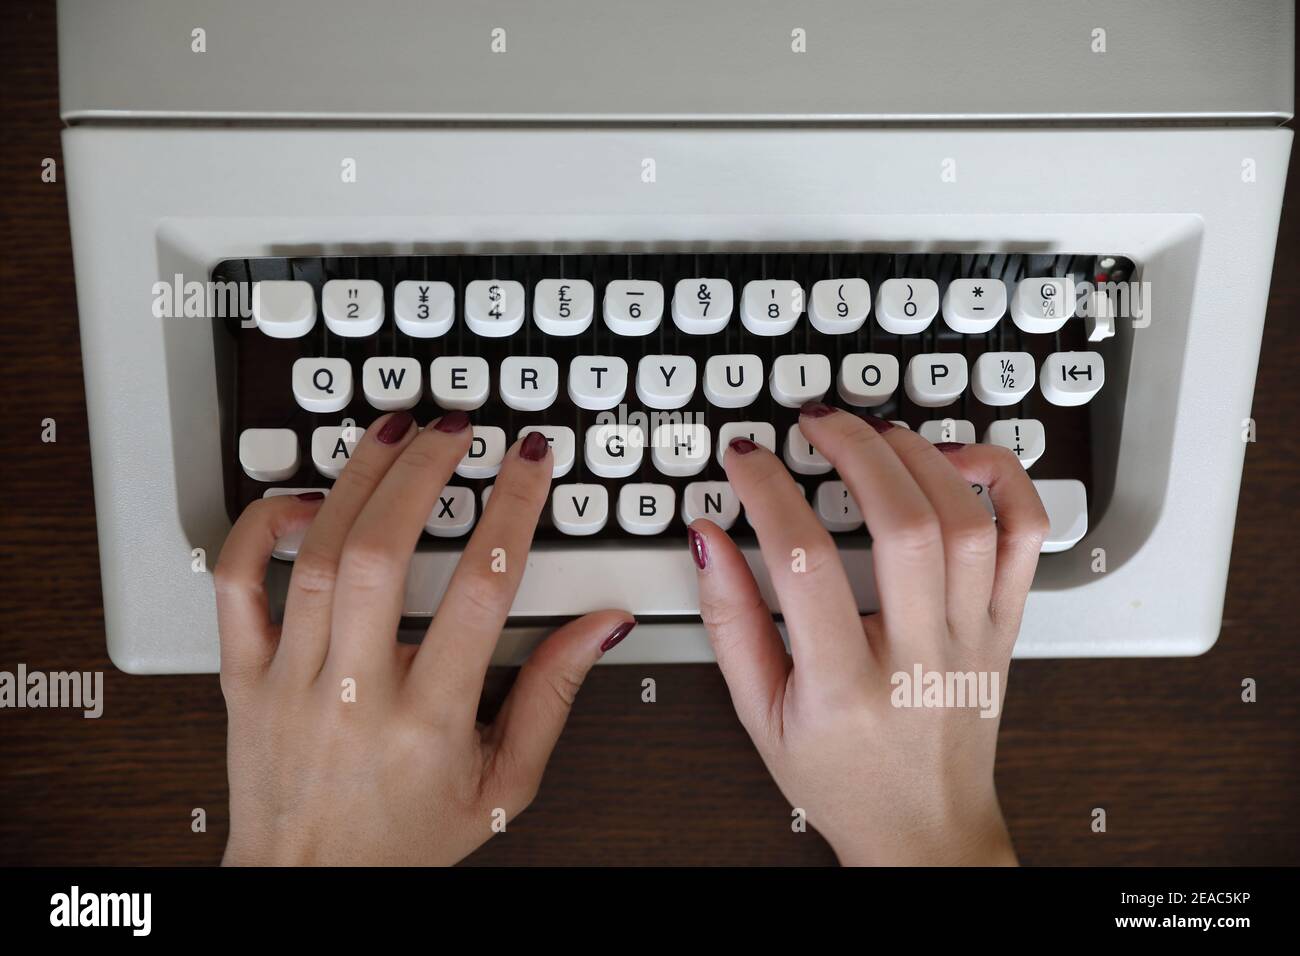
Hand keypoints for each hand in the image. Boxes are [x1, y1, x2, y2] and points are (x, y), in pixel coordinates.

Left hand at [214, 411, 633, 864]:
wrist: (308, 888)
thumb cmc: (406, 840)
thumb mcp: (505, 785)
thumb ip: (554, 696)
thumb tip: (600, 625)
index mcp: (429, 720)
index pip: (482, 589)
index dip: (512, 506)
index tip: (528, 458)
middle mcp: (356, 693)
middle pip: (383, 552)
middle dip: (424, 470)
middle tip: (454, 427)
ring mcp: (291, 681)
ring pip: (316, 555)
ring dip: (358, 478)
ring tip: (393, 433)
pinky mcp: (243, 678)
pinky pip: (237, 587)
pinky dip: (262, 529)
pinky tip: (304, 500)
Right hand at [689, 403, 1048, 864]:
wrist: (925, 828)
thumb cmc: (842, 777)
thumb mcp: (759, 713)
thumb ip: (730, 621)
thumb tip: (710, 537)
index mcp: (846, 686)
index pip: (805, 562)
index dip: (768, 491)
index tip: (746, 459)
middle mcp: (920, 657)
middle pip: (903, 523)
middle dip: (854, 449)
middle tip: (815, 421)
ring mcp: (973, 637)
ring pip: (968, 521)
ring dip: (919, 455)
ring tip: (875, 433)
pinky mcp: (1006, 626)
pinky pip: (1027, 538)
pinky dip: (1003, 480)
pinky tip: (958, 461)